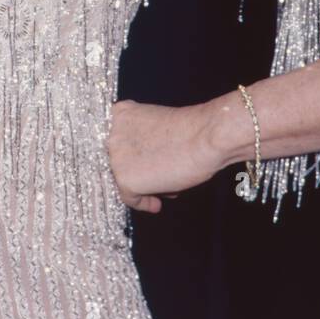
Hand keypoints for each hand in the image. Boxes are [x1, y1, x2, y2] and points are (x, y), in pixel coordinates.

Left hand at [107, 99, 217, 213]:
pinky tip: (155, 204)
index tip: (145, 164)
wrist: (206, 137)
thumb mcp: (158, 124)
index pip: (120, 141)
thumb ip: (144, 137)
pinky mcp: (125, 179)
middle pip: (122, 161)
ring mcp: (117, 157)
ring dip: (146, 185)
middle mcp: (113, 135)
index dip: (134, 155)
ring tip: (169, 186)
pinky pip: (130, 198)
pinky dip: (143, 203)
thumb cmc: (192, 129)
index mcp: (120, 114)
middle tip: (160, 177)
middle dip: (141, 170)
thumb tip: (144, 162)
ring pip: (127, 179)